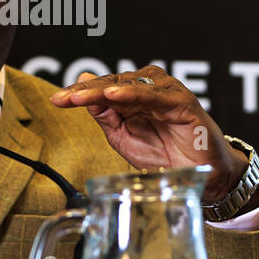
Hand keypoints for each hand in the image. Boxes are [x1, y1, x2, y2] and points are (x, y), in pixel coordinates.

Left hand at [48, 66, 249, 202]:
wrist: (201, 176)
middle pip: (112, 83)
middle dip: (86, 91)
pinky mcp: (182, 102)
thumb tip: (79, 89)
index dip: (78, 94)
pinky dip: (134, 93)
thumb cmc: (164, 155)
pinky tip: (115, 96)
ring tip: (82, 96)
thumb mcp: (124, 138)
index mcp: (133, 96)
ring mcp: (166, 93)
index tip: (56, 100)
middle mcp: (149, 89)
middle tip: (64, 98)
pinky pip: (154, 95)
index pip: (101, 89)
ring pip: (130, 85)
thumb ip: (105, 116)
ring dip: (105, 89)